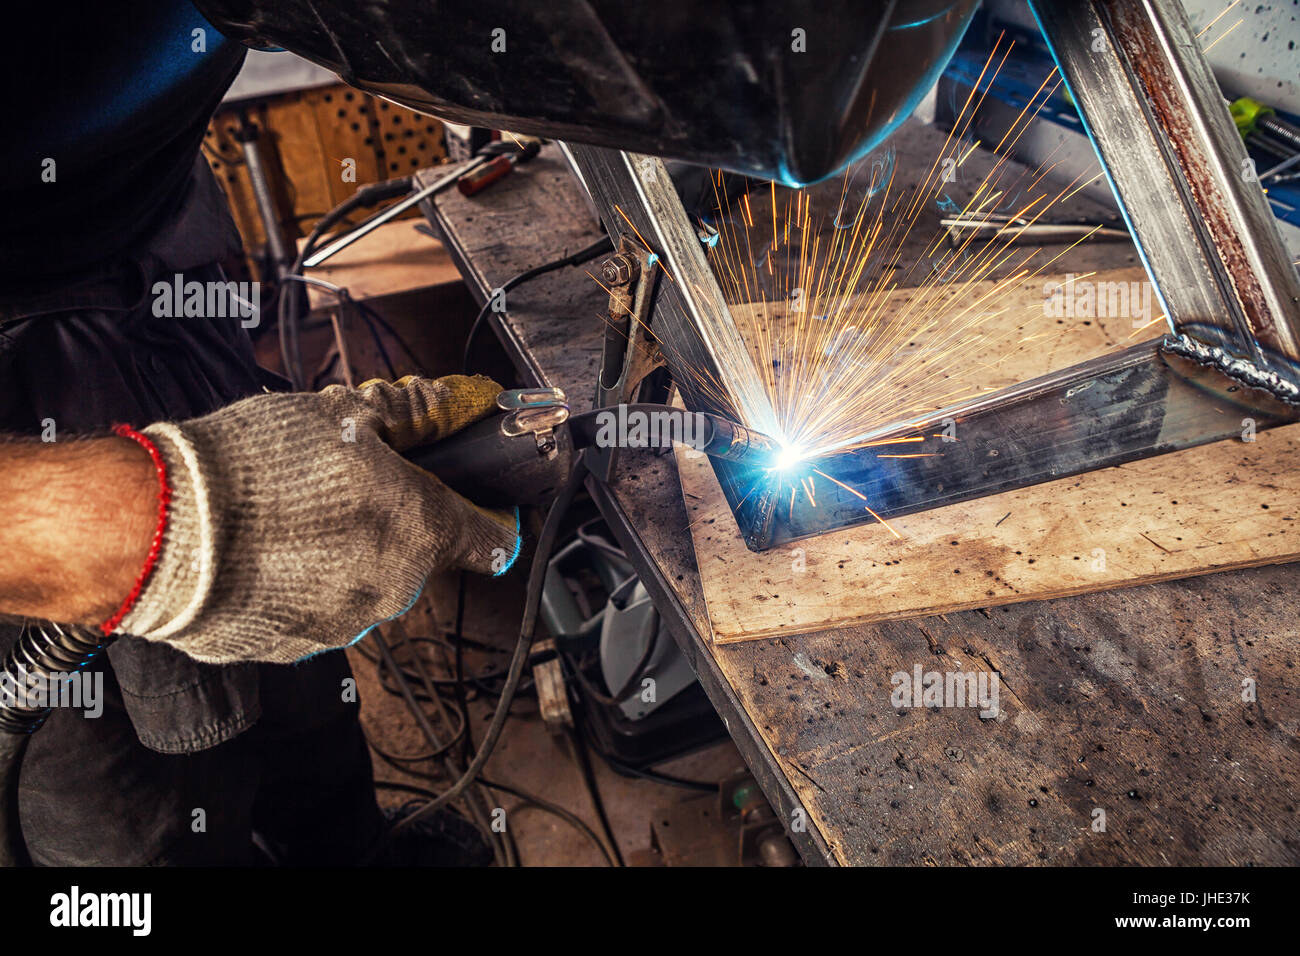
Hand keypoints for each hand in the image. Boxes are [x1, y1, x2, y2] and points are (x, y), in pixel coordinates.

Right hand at [118, 375, 520, 663]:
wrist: (160, 529)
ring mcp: (344, 625)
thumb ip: (414, 414)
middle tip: (349, 486)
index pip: (495, 541)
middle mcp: (396, 588)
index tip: (478, 502)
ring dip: (345, 554)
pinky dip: (300, 584)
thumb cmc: (257, 467)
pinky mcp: (293, 648)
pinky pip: (313, 611)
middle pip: (420, 556)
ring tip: (294, 515)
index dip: (492, 518)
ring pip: (365, 584)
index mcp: (423, 531)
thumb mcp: (345, 414)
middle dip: (395, 523)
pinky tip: (265, 550)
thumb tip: (458, 399)